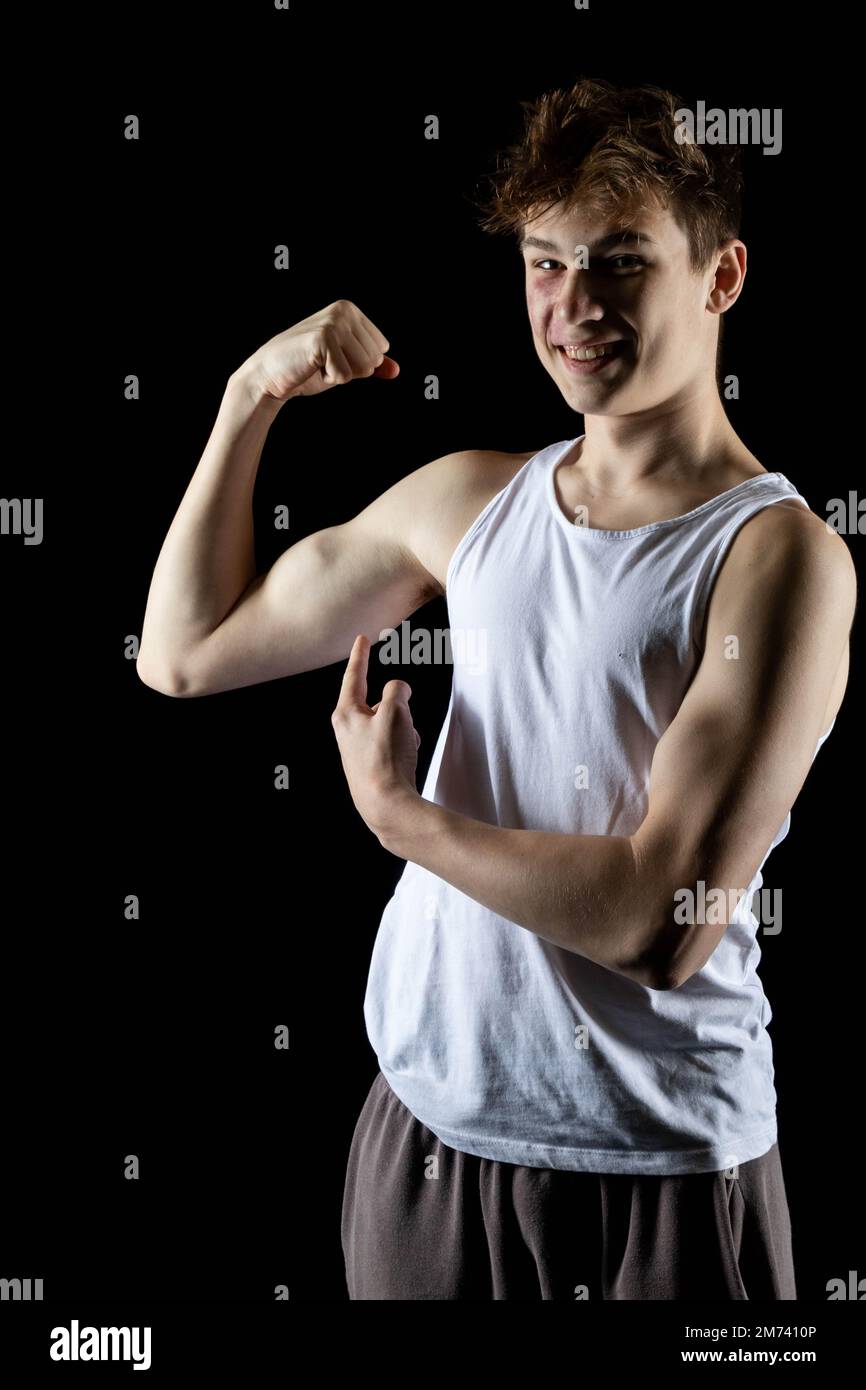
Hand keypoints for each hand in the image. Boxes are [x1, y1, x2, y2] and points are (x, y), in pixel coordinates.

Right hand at [235, 300, 399, 403]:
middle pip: (374, 359)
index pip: (381, 349)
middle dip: (350, 371)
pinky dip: (329, 380)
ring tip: (318, 365)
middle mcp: (343, 311)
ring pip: (364, 368)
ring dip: (340, 375)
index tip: (332, 358)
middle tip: (323, 363)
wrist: (270, 375)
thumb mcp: (345, 364)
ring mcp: (333, 323)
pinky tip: (311, 368)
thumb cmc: (307, 368)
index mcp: (350, 310)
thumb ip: (371, 364)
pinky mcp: (323, 339)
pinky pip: (345, 375)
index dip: (358, 364)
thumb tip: (396, 370)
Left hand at [330, 634, 421, 839]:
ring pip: (391, 722)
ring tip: (405, 746)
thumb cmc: (385, 757)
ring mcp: (359, 748)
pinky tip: (407, 759)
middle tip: (405, 721)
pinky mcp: (372, 764)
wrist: (386, 804)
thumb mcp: (395, 712)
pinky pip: (395, 741)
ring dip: (405, 728)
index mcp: (346, 713)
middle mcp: (348, 730)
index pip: (355, 675)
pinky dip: (405, 744)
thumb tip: (398, 691)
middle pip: (379, 702)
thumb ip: (397, 692)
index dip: (361, 655)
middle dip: (398, 708)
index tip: (362, 639)